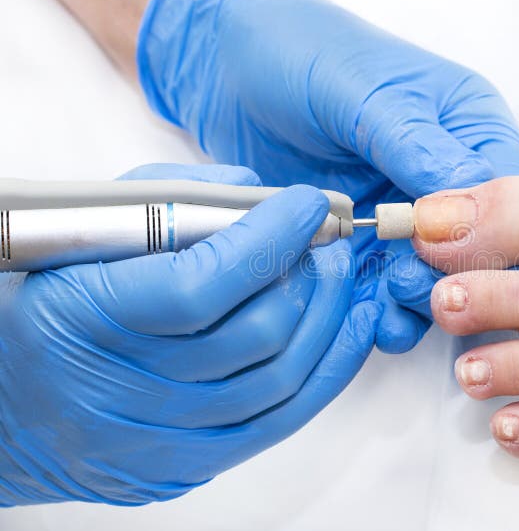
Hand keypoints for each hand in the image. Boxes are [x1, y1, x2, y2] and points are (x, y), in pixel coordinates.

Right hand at [0, 164, 379, 505]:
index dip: (268, 239)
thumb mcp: (89, 236)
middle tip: (326, 237)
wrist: (14, 410)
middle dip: (309, 272)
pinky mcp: (198, 460)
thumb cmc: (55, 308)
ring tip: (337, 271)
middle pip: (256, 331)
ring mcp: (167, 434)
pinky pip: (286, 416)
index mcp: (89, 318)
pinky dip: (330, 366)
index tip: (305, 205)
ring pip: (282, 373)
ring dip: (328, 313)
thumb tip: (259, 193)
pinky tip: (350, 324)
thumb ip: (171, 201)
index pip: (202, 284)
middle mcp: (129, 387)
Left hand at [137, 0, 518, 351]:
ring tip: (386, 304)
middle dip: (451, 274)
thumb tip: (468, 198)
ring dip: (417, 300)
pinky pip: (385, 290)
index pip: (509, 192)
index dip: (491, 232)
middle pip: (479, 247)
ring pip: (436, 278)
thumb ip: (416, 145)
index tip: (446, 251)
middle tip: (406, 280)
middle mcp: (447, 177)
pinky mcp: (365, 244)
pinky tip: (365, 315)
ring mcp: (405, 216)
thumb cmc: (303, 53)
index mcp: (471, 126)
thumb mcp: (365, 92)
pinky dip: (379, 309)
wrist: (230, 68)